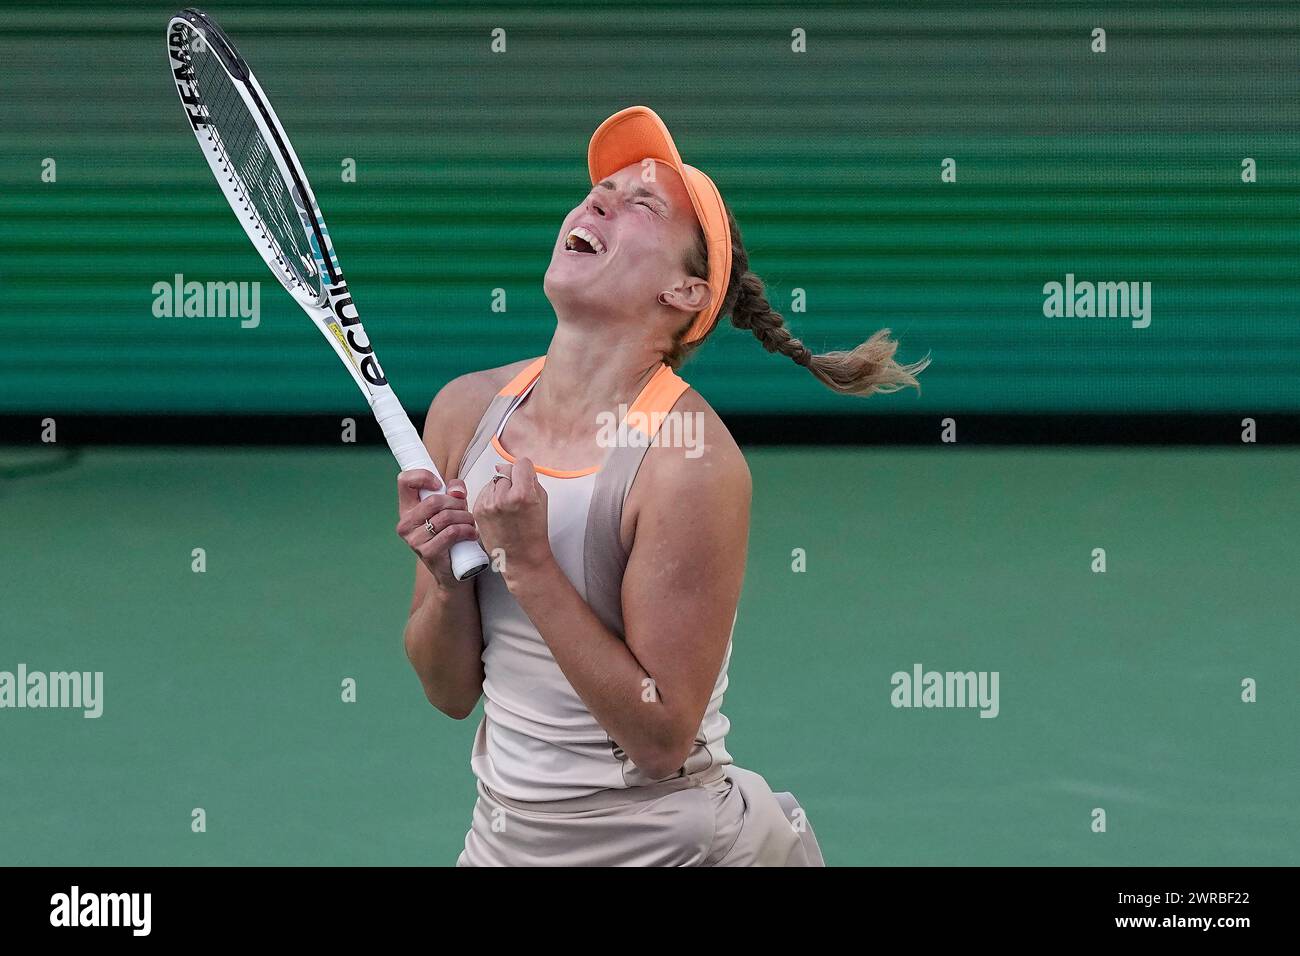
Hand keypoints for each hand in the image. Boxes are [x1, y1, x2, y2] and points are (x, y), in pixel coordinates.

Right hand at [395, 469, 478, 587]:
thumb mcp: (451, 509)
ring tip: (470, 523)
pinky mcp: (428, 552)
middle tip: (465, 511)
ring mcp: (414, 540)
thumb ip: (454, 492)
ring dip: (465, 518)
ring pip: (446, 517)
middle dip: (457, 503)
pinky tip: (471, 533)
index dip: (423, 476)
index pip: (404, 481)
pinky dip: (467, 530)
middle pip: (434, 501)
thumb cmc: (450, 534)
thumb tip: (457, 491)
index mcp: (407, 509)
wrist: (452, 570)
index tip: (439, 484)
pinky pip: (451, 533)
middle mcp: (405, 524)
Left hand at [473, 458, 551, 581]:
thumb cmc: (534, 531)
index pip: (521, 463)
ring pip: (493, 480)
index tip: (526, 477)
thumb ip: (529, 480)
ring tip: (508, 506)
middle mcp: (503, 497)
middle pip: (505, 470)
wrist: (521, 557)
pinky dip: (491, 497)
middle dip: (512, 479)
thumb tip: (513, 466)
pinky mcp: (477, 510)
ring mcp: (488, 504)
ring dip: (500, 487)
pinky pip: (484, 492)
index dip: (526, 470)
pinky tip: (499, 511)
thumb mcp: (541, 501)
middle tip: (517, 496)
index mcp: (523, 494)